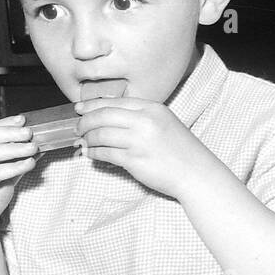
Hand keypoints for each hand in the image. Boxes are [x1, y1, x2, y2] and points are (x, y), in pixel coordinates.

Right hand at [0, 115, 36, 242]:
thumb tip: (37, 145)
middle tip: (29, 132)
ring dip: (14, 148)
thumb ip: (18, 160)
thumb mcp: (7, 175)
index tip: (23, 120)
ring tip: (33, 148)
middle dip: (9, 133)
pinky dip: (13, 167)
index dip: (4, 124)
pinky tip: (28, 165)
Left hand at [76, 95, 214, 197]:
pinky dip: (94, 153)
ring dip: (88, 138)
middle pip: (103, 115)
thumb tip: (108, 116)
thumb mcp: (163, 123)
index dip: (93, 105)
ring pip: (101, 134)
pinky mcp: (134, 160)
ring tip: (84, 142)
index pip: (115, 102)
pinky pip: (105, 153)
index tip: (79, 108)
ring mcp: (139, 141)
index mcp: (152, 108)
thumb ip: (140, 117)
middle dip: (85, 121)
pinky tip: (90, 154)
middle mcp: (145, 121)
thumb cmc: (180, 150)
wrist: (195, 173)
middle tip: (78, 127)